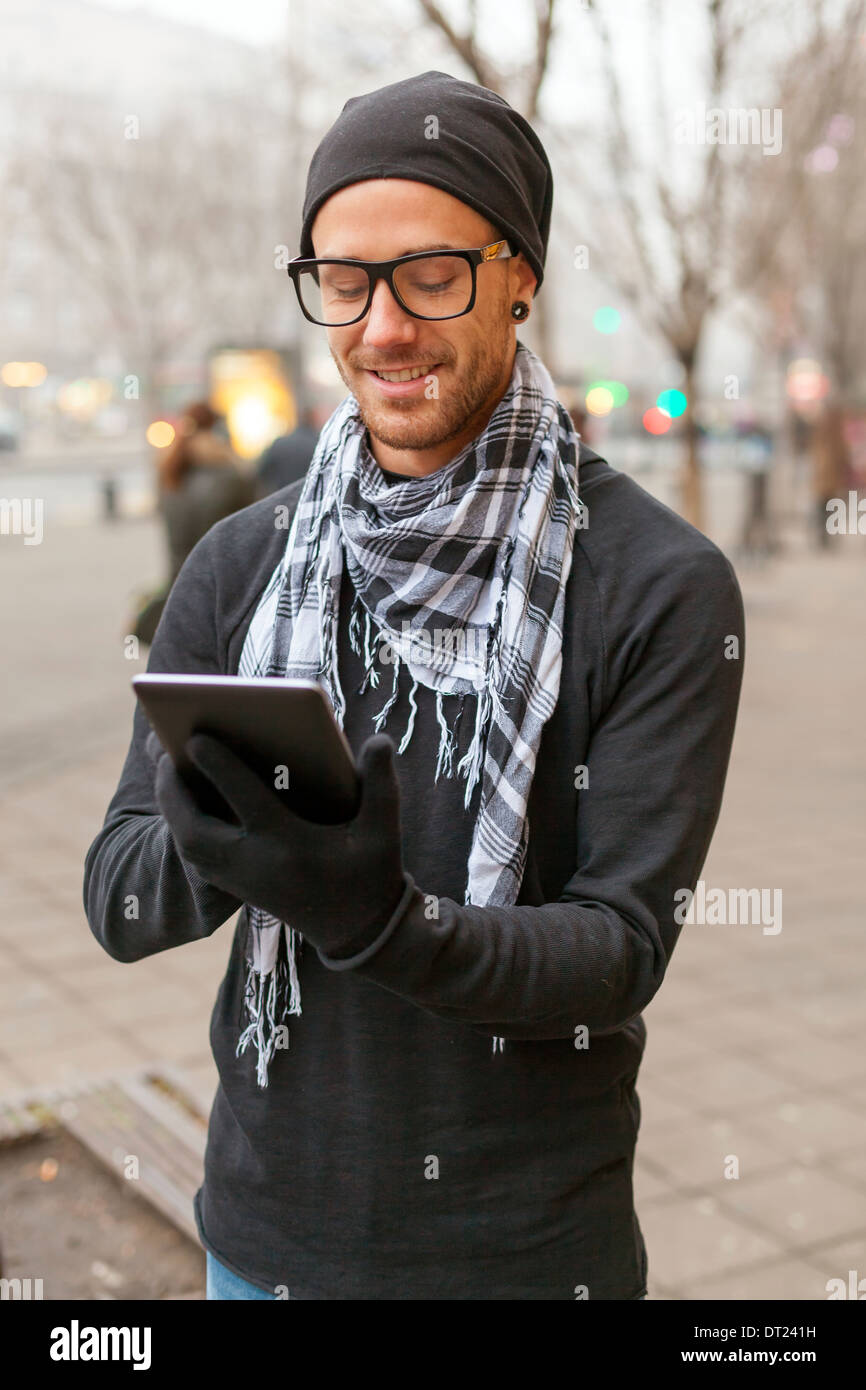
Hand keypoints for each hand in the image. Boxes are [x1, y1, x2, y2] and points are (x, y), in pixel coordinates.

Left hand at [152, 729, 409, 958]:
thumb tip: (381, 739)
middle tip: (164, 753)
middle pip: (196, 832)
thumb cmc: (373, 874)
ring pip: (189, 848)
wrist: (362, 934)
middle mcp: (258, 867)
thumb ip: (383, 782)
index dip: (219, 767)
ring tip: (168, 769)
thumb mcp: (384, 829)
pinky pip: (196, 858)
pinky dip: (184, 827)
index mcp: (291, 847)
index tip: (195, 736)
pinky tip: (184, 801)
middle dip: (173, 792)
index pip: (246, 802)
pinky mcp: (240, 891)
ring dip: (173, 809)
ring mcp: (244, 883)